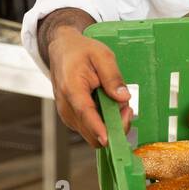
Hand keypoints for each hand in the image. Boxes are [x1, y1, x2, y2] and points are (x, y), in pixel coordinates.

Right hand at [46, 23, 132, 146]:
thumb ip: (113, 77)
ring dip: (110, 124)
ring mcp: (68, 115)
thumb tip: (124, 98)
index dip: (98, 128)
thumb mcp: (102, 56)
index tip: (108, 139)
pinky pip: (91, 129)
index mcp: (72, 88)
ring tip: (117, 101)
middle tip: (126, 106)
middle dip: (114, 125)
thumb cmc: (80, 52)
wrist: (62, 51)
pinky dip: (104, 123)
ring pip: (93, 134)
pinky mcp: (72, 118)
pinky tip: (109, 106)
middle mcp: (66, 107)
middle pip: (91, 132)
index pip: (85, 113)